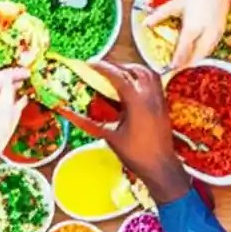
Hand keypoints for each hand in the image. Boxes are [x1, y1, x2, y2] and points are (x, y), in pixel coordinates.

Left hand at [0, 70, 28, 180]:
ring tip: (17, 98)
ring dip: (2, 95)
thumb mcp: (5, 120)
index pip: (1, 76)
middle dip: (10, 85)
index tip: (29, 73)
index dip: (16, 74)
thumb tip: (15, 85)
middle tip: (26, 87)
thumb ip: (11, 99)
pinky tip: (3, 109)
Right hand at [89, 61, 191, 203]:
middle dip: (117, 66)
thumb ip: (87, 123)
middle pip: (135, 70)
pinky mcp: (164, 106)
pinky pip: (154, 83)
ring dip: (132, 69)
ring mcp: (160, 100)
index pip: (118, 76)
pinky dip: (142, 79)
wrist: (161, 168)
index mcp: (137, 102)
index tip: (89, 64)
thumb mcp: (109, 137)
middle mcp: (150, 96)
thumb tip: (66, 113)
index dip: (102, 68)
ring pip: (148, 74)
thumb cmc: (135, 154)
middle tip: (102, 69)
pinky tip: (132, 88)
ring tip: (117, 74)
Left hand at [143, 0, 230, 68]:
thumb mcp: (178, 1)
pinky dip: (205, 52)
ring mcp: (217, 32)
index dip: (176, 62)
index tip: (169, 69)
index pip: (183, 51)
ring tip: (188, 63)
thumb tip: (146, 23)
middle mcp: (207, 33)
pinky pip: (213, 46)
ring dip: (197, 59)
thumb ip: (161, 14)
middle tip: (179, 69)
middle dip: (188, 64)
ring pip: (207, 52)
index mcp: (194, 28)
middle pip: (197, 56)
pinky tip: (200, 50)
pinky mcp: (222, 28)